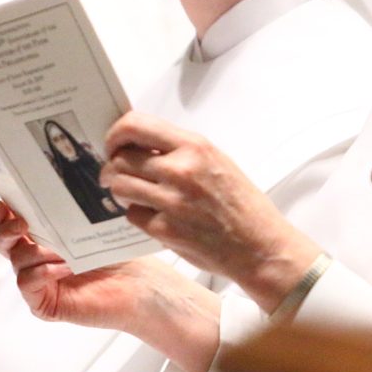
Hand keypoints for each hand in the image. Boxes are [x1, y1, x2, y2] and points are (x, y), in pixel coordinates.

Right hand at [0, 200, 220, 371]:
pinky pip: (26, 283)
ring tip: (65, 251)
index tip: (3, 205)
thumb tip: (54, 177)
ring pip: (16, 260)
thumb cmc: (117, 248)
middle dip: (5, 229)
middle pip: (1, 240)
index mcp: (41, 231)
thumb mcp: (91, 219)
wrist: (138, 282)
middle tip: (22, 224)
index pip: (7, 218)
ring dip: (38, 251)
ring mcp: (36, 279)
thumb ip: (67, 204)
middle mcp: (34, 254)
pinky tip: (65, 268)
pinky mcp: (43, 301)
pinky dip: (42, 272)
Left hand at [101, 112, 321, 312]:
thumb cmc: (241, 204)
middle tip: (114, 173)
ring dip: (120, 190)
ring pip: (120, 187)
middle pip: (121, 159)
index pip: (136, 126)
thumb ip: (179, 150)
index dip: (115, 133)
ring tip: (134, 194)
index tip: (113, 143)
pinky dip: (137, 215)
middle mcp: (181, 170)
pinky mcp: (166, 230)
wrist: (260, 246)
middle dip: (111, 166)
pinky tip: (154, 216)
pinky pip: (132, 215)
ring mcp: (172, 202)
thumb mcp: (216, 161)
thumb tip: (140, 144)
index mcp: (195, 147)